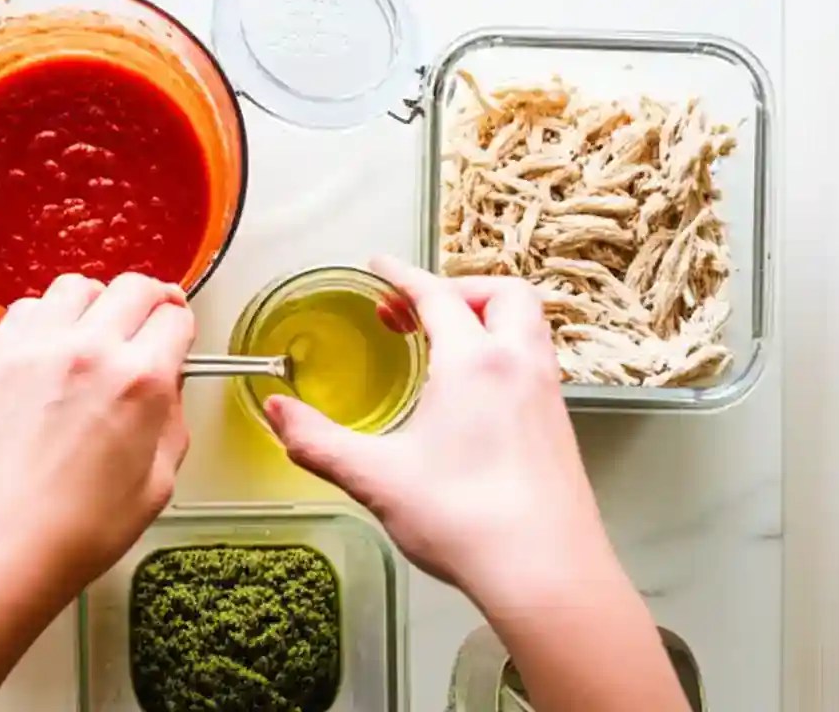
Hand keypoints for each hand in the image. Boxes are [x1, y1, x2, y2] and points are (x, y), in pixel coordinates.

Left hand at [0, 272, 194, 600]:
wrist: (7, 545)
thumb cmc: (82, 527)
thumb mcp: (160, 480)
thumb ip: (171, 419)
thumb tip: (168, 387)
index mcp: (141, 380)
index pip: (176, 317)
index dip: (182, 328)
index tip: (177, 338)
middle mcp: (90, 351)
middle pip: (134, 286)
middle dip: (151, 301)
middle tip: (150, 321)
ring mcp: (38, 349)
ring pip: (78, 285)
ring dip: (97, 301)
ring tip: (98, 329)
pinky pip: (28, 308)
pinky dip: (48, 316)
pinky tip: (54, 345)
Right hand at [265, 257, 614, 610]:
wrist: (546, 572)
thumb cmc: (468, 521)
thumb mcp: (376, 478)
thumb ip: (318, 441)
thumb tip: (278, 413)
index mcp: (474, 362)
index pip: (437, 293)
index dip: (402, 274)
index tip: (381, 267)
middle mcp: (519, 366)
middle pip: (501, 294)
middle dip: (457, 289)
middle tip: (415, 310)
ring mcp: (547, 396)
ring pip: (527, 326)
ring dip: (488, 318)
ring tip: (447, 345)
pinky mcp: (560, 428)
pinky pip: (536, 364)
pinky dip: (506, 355)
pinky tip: (477, 396)